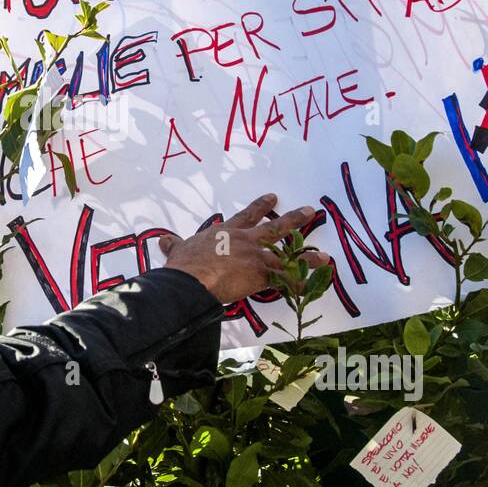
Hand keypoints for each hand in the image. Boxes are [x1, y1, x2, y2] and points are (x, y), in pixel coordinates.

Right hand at [160, 193, 329, 303]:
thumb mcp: (178, 249)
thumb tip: (163, 240)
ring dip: (307, 256)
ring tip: (324, 257)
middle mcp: (245, 240)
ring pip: (287, 255)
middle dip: (294, 219)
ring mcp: (255, 256)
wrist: (193, 277)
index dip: (261, 206)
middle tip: (310, 211)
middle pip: (275, 227)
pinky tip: (309, 288)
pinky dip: (296, 285)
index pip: (247, 216)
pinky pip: (283, 281)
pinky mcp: (260, 275)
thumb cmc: (185, 264)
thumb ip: (175, 244)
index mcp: (227, 232)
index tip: (273, 197)